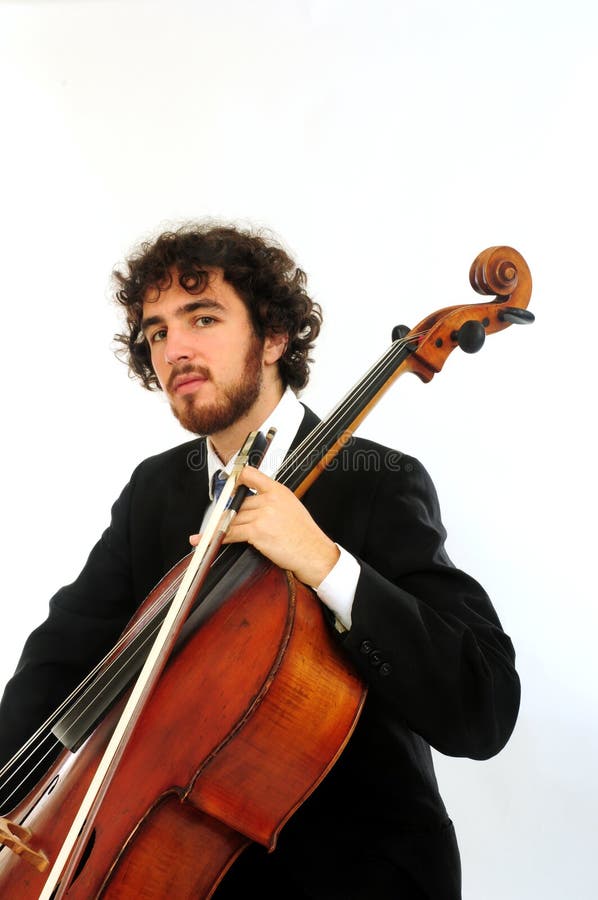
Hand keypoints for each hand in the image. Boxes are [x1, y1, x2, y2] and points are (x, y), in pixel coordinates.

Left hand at [190, 467, 338, 586]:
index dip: (236, 477)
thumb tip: (251, 503)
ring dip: (222, 527)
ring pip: (233, 518)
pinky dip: (219, 536)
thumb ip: (272, 501)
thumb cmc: (304, 535)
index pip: (251, 474)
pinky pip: (232, 532)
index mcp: (279, 491)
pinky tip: (210, 539)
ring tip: (210, 532)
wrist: (313, 553)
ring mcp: (263, 514)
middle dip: (229, 513)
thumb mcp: (291, 507)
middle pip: (239, 502)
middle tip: (219, 520)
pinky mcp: (257, 530)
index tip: (227, 481)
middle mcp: (270, 499)